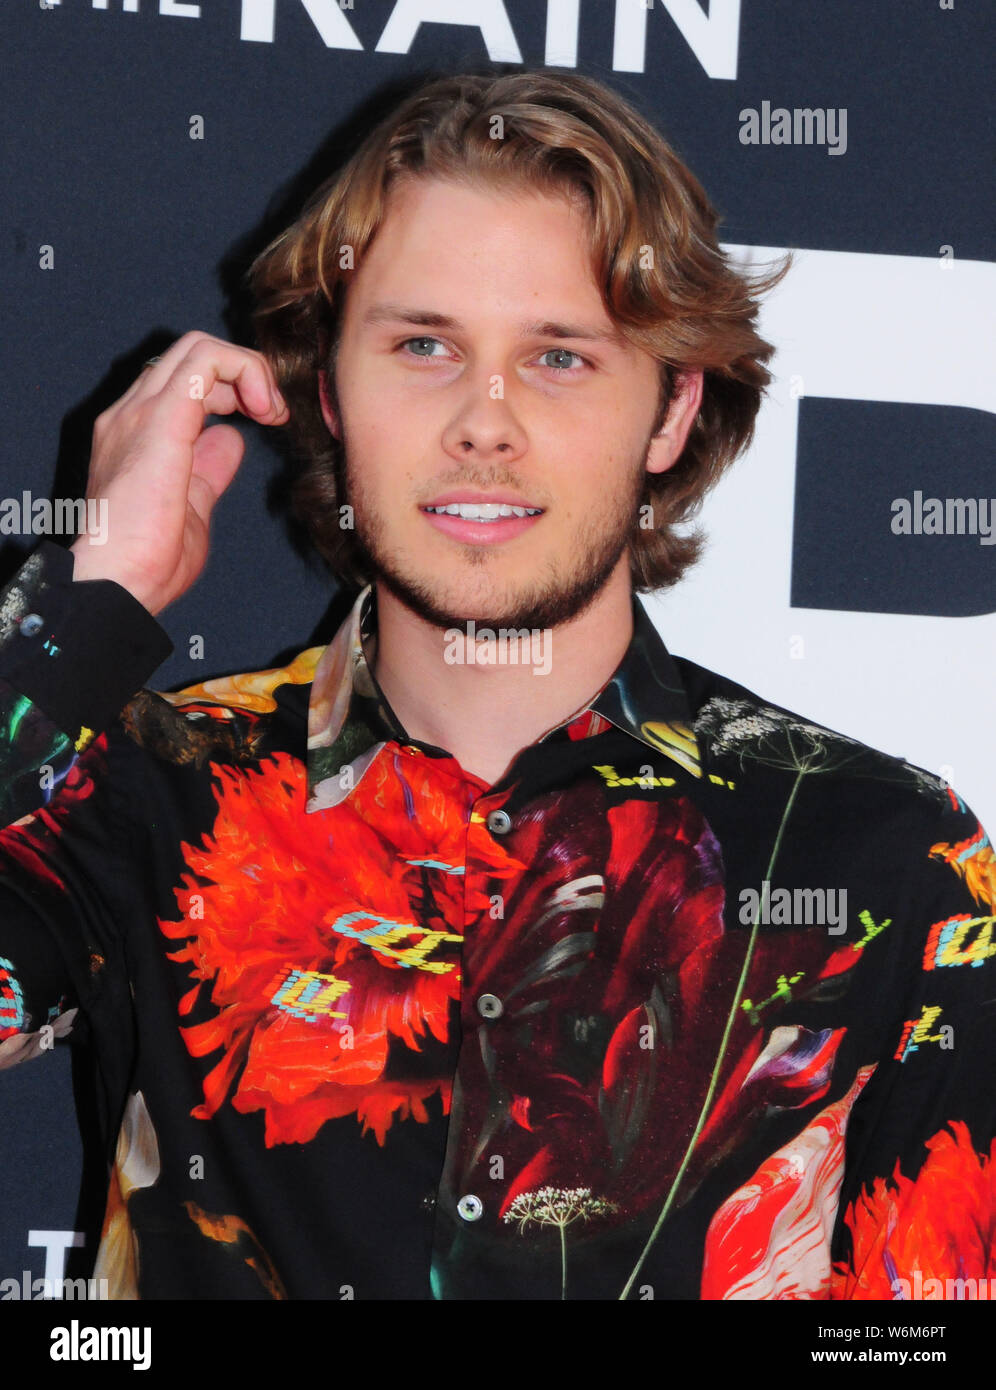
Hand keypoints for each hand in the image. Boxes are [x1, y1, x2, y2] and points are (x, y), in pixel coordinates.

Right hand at [69, 332, 288, 615]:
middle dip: (243, 374)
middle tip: (271, 414)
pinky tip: (263, 408)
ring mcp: (141, 411)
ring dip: (249, 370)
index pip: (184, 382)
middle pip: (191, 355)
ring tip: (270, 411)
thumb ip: (208, 471)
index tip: (263, 422)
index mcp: (135, 434)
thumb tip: (229, 444)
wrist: (117, 580)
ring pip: (199, 348)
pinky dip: (246, 371)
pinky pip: (207, 360)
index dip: (231, 390)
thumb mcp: (191, 507)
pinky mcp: (161, 417)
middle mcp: (131, 413)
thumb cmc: (148, 562)